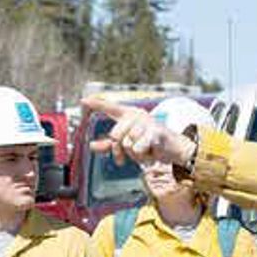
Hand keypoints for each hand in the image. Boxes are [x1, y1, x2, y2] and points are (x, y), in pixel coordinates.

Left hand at [83, 97, 197, 167]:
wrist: (173, 149)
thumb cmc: (149, 145)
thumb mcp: (127, 145)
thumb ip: (110, 145)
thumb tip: (92, 145)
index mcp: (128, 115)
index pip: (110, 108)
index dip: (97, 104)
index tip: (83, 101)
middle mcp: (136, 115)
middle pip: (115, 135)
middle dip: (120, 150)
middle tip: (129, 155)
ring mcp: (146, 122)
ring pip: (127, 144)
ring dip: (135, 154)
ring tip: (145, 151)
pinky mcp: (155, 131)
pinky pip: (138, 148)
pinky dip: (143, 155)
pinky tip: (151, 151)